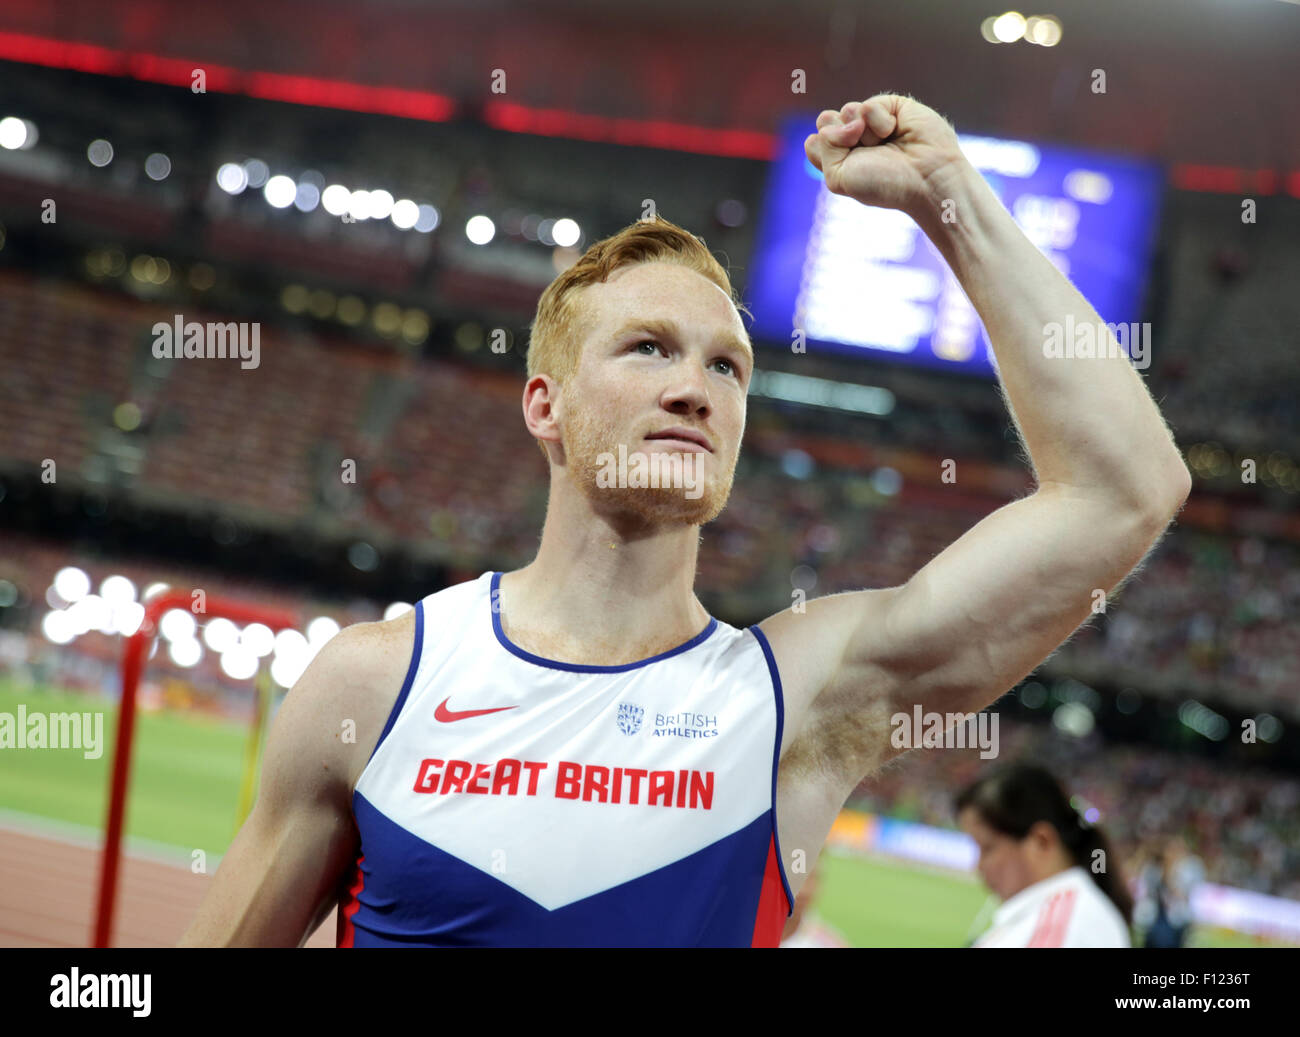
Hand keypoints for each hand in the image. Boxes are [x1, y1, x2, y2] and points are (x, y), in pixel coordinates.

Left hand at [803, 94, 965, 216]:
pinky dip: (878, 121)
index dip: (822, 149)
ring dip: (860, 130)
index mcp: (840, 160)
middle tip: (859, 150)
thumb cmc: (884, 184)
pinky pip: (868, 105)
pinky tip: (895, 132)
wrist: (926, 176)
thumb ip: (823, 147)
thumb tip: (837, 116)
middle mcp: (854, 140)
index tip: (843, 166)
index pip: (814, 142)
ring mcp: (871, 123)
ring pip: (846, 110)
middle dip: (837, 135)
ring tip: (882, 144)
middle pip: (825, 121)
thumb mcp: (838, 177)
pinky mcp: (891, 107)